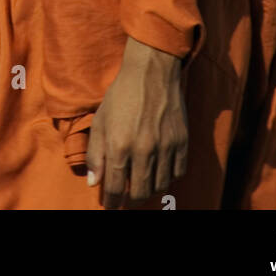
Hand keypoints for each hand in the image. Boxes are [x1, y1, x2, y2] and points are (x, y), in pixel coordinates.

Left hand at [86, 36, 188, 208]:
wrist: (151, 71)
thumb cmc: (121, 95)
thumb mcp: (100, 121)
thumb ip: (95, 154)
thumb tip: (94, 182)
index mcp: (120, 146)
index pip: (115, 189)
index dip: (111, 201)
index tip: (109, 204)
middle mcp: (144, 150)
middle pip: (140, 194)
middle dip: (130, 200)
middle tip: (125, 198)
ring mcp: (165, 147)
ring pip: (159, 186)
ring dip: (148, 189)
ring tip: (140, 183)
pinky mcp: (182, 141)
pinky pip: (177, 173)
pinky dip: (168, 177)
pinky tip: (158, 170)